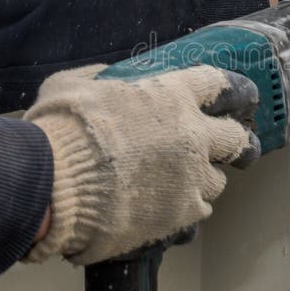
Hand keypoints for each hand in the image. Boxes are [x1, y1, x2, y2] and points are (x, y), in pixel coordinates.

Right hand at [23, 64, 259, 265]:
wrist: (54, 185)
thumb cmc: (61, 131)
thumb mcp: (73, 86)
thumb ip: (97, 78)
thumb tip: (104, 77)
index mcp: (173, 95)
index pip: (220, 84)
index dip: (229, 90)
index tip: (235, 97)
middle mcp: (193, 134)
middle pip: (236, 137)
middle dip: (232, 141)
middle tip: (222, 146)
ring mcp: (192, 176)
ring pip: (218, 180)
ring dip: (202, 179)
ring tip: (178, 183)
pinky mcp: (183, 213)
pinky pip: (199, 211)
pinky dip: (185, 210)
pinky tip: (165, 209)